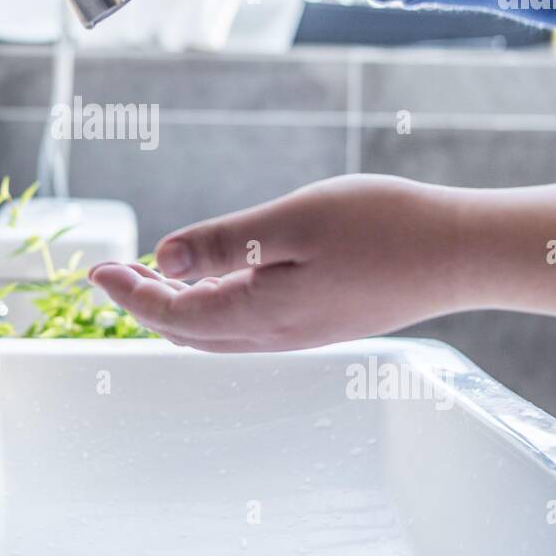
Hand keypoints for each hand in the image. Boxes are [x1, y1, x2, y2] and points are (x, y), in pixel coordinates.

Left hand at [88, 175, 463, 352]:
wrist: (461, 252)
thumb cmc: (384, 226)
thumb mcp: (292, 221)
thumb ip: (223, 244)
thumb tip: (162, 260)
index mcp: (261, 312)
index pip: (172, 312)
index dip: (128, 292)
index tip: (94, 269)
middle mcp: (275, 334)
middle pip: (187, 330)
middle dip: (143, 302)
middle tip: (111, 271)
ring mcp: (300, 332)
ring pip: (215, 332)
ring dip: (175, 306)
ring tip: (149, 275)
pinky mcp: (319, 321)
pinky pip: (245, 325)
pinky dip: (211, 306)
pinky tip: (213, 280)